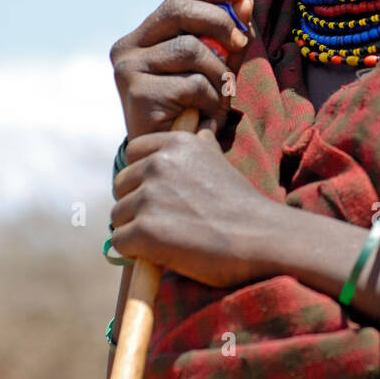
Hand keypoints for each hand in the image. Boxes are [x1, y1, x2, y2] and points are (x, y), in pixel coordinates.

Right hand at [109, 0, 254, 138]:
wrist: (169, 155)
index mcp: (144, 35)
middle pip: (178, 11)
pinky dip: (211, 99)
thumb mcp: (215, 65)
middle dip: (219, 21)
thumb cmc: (193, 107)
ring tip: (220, 97)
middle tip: (242, 43)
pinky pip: (191, 83)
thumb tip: (245, 0)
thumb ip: (229, 35)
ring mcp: (128, 69)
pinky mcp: (136, 94)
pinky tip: (207, 116)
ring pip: (190, 49)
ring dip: (218, 74)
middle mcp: (128, 47)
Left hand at [109, 129, 275, 287]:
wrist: (261, 238)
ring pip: (118, 216)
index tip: (160, 194)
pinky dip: (136, 253)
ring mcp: (149, 197)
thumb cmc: (241, 205)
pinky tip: (162, 253)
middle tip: (165, 221)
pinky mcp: (144, 230)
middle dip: (136, 204)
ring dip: (136, 230)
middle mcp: (158, 164)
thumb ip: (198, 145)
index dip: (142, 176)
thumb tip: (197, 125)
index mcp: (176, 143)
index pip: (133, 153)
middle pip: (121, 185)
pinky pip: (120, 242)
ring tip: (169, 238)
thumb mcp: (219, 160)